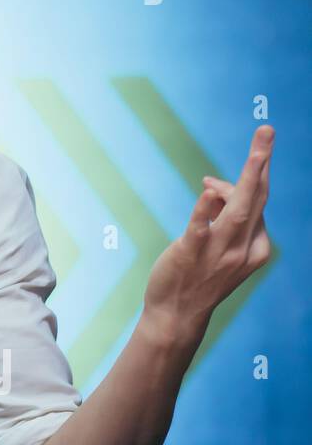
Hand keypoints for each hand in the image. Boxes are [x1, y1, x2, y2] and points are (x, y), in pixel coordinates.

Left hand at [142, 125, 273, 345]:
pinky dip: (206, 209)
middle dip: (262, 162)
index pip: (256, 203)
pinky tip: (208, 192)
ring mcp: (220, 252)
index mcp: (258, 247)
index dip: (239, 183)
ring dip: (248, 176)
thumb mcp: (220, 247)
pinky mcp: (191, 253)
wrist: (177, 315)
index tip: (209, 182)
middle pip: (256, 198)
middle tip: (267, 130)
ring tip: (259, 148)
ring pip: (239, 209)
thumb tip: (213, 186)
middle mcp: (244, 248)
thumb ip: (221, 216)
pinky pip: (201, 227)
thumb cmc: (199, 277)